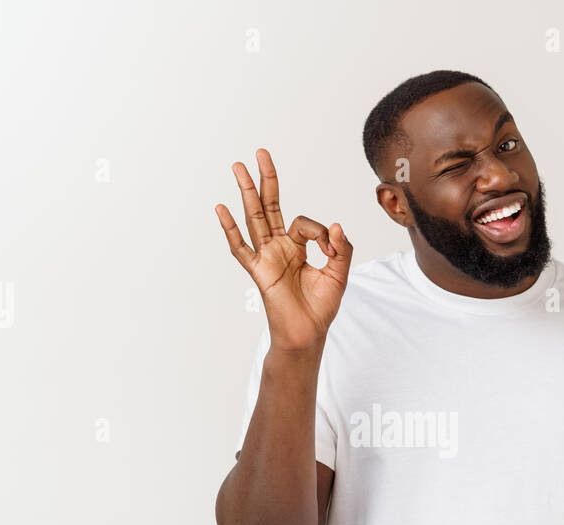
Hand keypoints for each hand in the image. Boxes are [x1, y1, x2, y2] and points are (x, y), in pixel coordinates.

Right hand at [215, 148, 353, 352]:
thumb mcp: (339, 274)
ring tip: (238, 168)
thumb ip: (342, 248)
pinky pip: (241, 249)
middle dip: (266, 180)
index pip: (304, 223)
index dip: (321, 231)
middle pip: (269, 207)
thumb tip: (337, 225)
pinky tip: (221, 210)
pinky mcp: (259, 272)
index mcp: (297, 247)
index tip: (331, 248)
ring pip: (255, 219)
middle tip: (260, 153)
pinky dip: (231, 230)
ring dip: (247, 193)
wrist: (308, 333)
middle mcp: (279, 248)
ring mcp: (266, 258)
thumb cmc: (321, 307)